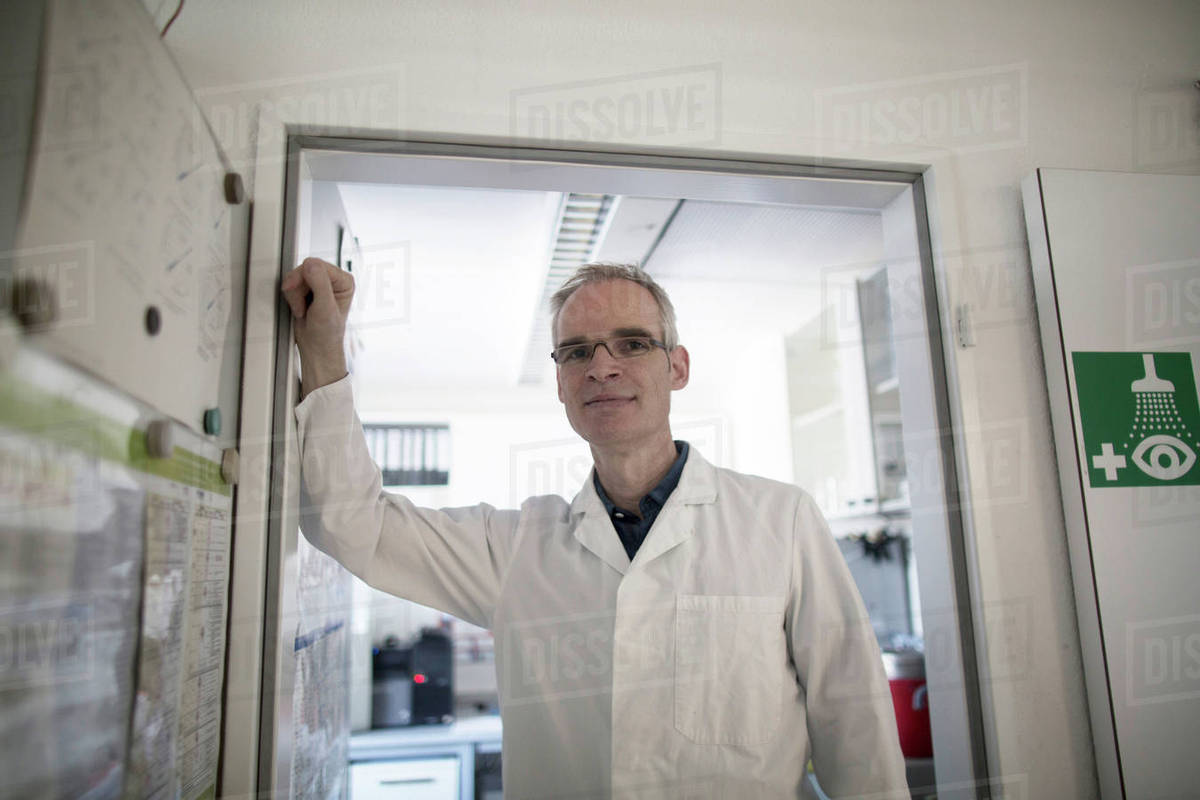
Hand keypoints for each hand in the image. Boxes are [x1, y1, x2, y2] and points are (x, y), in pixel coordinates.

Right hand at [281, 257, 353, 395]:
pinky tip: (300, 309)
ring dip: (294, 295)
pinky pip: (292, 284)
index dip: (304, 277)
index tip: (298, 292)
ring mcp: (319, 284)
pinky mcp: (308, 290)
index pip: (317, 265)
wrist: (316, 348)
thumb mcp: (324, 308)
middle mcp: (333, 280)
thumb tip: (311, 264)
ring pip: (296, 277)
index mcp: (344, 281)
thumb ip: (319, 283)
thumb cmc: (326, 333)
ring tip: (303, 310)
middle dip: (298, 289)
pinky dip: (291, 298)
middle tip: (302, 306)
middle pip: (304, 269)